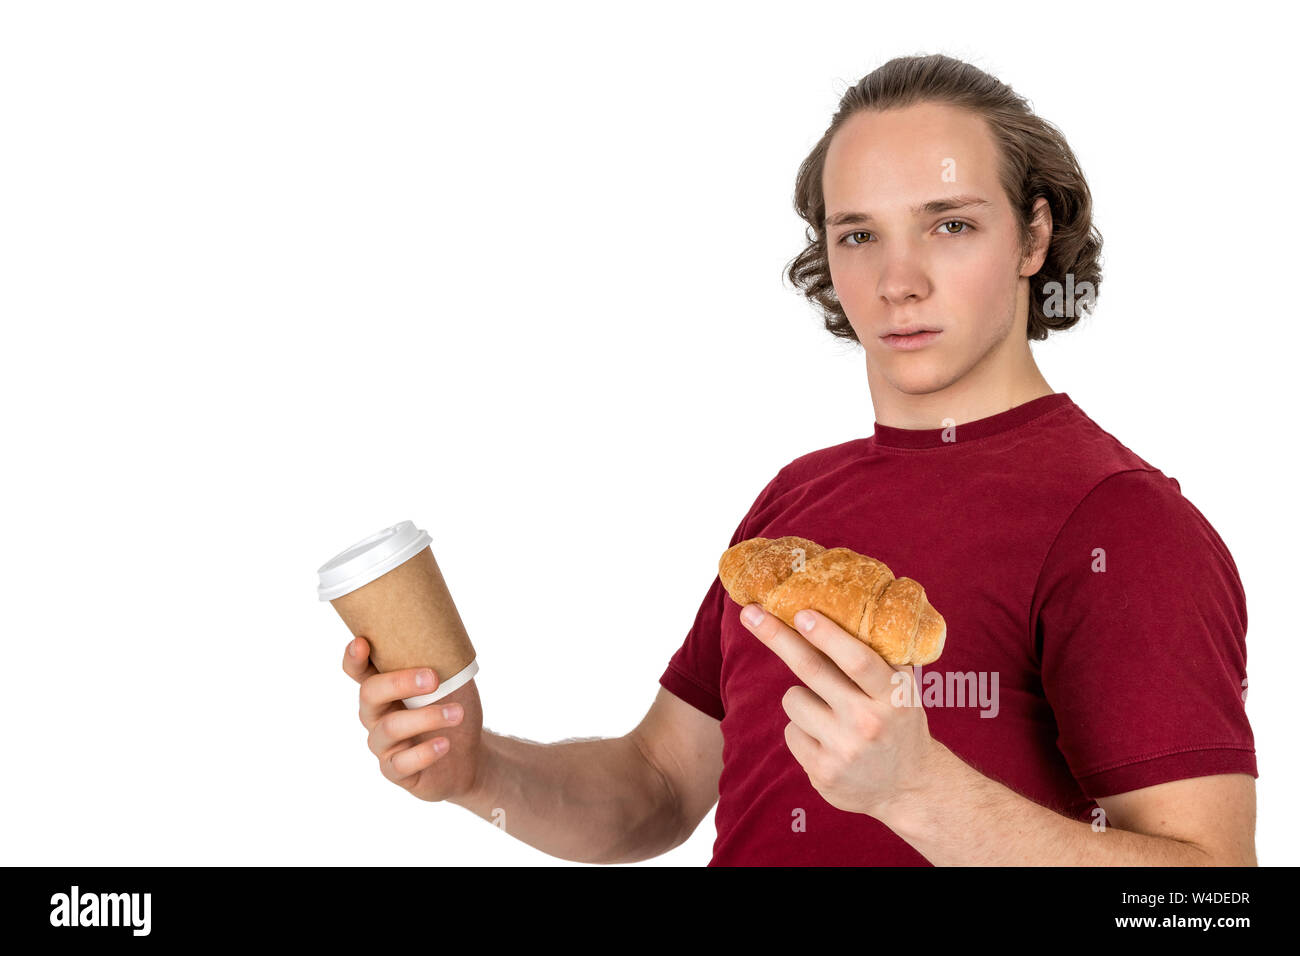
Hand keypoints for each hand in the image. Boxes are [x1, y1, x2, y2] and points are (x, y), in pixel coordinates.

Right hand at [342, 636, 483, 803]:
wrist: (468, 755)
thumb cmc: (452, 708)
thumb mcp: (450, 681)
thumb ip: (438, 660)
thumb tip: (444, 630)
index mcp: (383, 688)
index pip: (358, 671)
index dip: (353, 658)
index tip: (361, 642)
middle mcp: (375, 715)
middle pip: (370, 694)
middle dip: (400, 682)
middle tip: (434, 678)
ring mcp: (383, 744)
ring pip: (389, 728)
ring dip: (426, 717)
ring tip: (457, 714)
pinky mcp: (395, 771)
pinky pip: (401, 764)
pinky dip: (425, 752)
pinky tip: (445, 744)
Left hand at [739, 604, 937, 818]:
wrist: (909, 787)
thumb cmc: (898, 723)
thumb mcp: (902, 689)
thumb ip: (879, 656)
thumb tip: (842, 606)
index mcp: (894, 696)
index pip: (857, 660)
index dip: (826, 635)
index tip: (801, 612)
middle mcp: (869, 722)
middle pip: (811, 670)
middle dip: (776, 636)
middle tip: (751, 612)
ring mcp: (844, 750)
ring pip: (794, 699)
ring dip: (801, 697)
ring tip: (829, 712)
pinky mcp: (822, 772)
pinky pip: (791, 731)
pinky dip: (802, 728)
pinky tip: (827, 740)